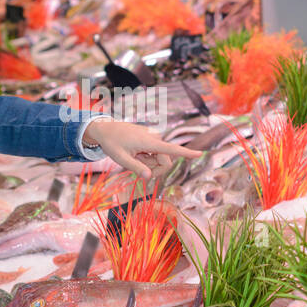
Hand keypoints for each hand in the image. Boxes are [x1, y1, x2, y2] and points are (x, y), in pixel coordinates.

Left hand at [83, 119, 203, 180]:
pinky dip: (147, 158)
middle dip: (154, 169)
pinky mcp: (152, 139)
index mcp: (149, 142)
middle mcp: (155, 138)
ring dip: (149, 163)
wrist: (106, 129)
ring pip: (161, 159)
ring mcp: (154, 138)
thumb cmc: (112, 144)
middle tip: (136, 169)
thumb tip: (149, 177)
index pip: (171, 149)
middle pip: (166, 161)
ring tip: (134, 157)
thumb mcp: (121, 159)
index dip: (186, 153)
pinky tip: (136, 153)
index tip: (200, 154)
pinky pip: (156, 154)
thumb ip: (136, 168)